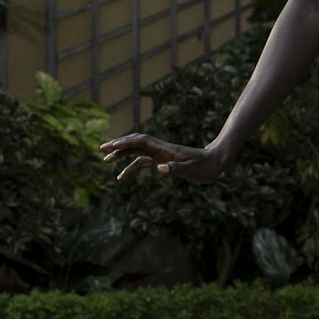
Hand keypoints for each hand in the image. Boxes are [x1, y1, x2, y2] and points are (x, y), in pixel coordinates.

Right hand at [99, 133, 226, 184]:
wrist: (215, 163)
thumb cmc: (205, 166)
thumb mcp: (191, 170)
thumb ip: (175, 168)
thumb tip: (158, 169)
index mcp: (165, 149)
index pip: (141, 142)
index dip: (126, 142)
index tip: (112, 145)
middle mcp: (160, 150)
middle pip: (135, 144)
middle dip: (119, 145)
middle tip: (102, 150)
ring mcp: (160, 155)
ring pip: (136, 152)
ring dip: (121, 155)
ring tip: (106, 161)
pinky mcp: (162, 162)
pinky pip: (142, 163)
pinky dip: (131, 168)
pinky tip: (122, 177)